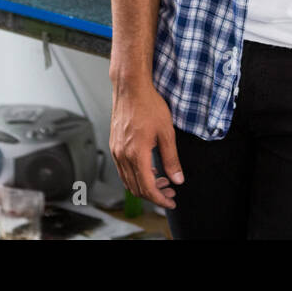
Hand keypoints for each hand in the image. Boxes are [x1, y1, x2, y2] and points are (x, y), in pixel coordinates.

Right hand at [109, 80, 183, 209]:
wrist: (131, 89)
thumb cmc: (149, 106)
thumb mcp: (167, 132)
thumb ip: (171, 159)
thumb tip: (177, 179)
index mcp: (136, 154)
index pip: (148, 188)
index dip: (160, 199)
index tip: (171, 202)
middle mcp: (123, 156)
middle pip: (136, 188)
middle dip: (154, 195)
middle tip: (170, 193)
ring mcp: (116, 151)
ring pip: (128, 180)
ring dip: (144, 186)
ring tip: (162, 182)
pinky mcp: (114, 146)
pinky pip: (123, 170)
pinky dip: (136, 175)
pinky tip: (149, 170)